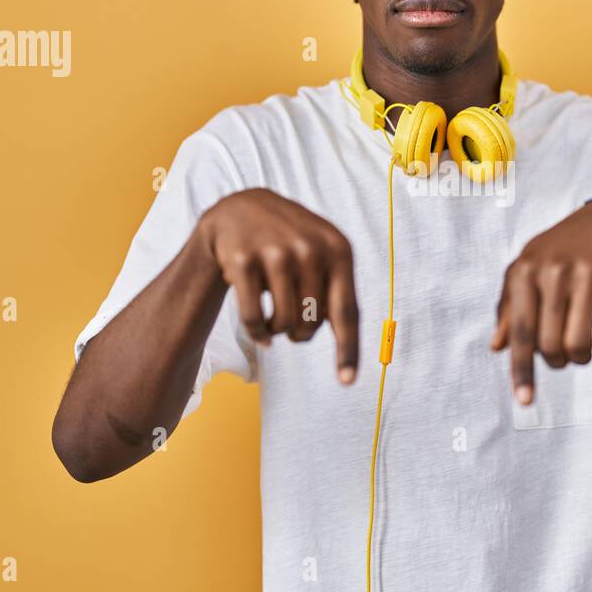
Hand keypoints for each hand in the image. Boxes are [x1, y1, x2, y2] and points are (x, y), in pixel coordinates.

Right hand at [197, 188, 359, 383]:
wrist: (241, 210)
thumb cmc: (290, 243)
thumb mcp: (322, 255)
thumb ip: (338, 293)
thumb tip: (350, 354)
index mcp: (339, 249)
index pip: (347, 311)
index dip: (347, 350)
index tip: (347, 381)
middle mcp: (310, 248)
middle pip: (312, 323)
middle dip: (302, 333)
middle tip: (293, 324)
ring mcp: (275, 252)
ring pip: (283, 323)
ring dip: (279, 332)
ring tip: (276, 320)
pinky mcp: (242, 260)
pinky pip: (253, 318)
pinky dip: (257, 332)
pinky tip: (259, 331)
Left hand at [489, 200, 591, 404]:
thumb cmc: (562, 252)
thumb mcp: (528, 270)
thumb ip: (509, 307)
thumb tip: (497, 348)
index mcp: (526, 270)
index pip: (520, 331)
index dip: (521, 370)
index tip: (525, 401)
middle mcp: (556, 269)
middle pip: (550, 345)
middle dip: (556, 361)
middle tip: (561, 355)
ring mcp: (591, 272)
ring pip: (579, 343)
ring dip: (580, 360)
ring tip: (580, 353)